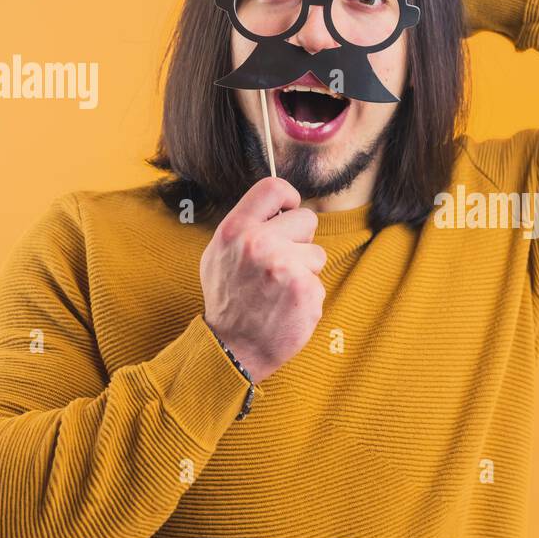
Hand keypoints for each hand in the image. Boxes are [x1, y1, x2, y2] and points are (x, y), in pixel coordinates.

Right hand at [200, 177, 326, 383]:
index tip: (289, 211)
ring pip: (316, 253)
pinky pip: (319, 280)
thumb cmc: (229, 301)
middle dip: (300, 240)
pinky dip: (307, 295)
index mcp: (235, 230)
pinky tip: (286, 307)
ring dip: (304, 271)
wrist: (233, 348)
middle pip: (306, 219)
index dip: (288, 198)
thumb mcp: (219, 254)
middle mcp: (259, 243)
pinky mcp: (305, 290)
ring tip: (279, 291)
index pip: (274, 188)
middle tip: (279, 266)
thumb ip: (246, 227)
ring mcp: (284, 266)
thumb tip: (278, 206)